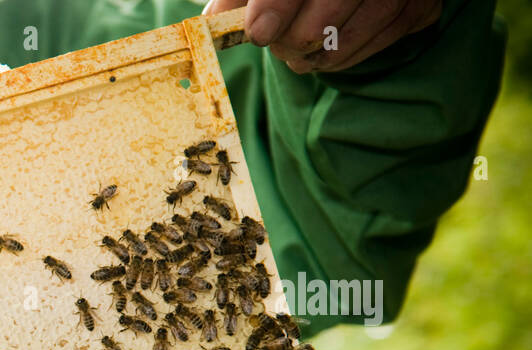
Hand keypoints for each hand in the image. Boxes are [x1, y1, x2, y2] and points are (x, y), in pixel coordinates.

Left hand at [204, 0, 443, 73]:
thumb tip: (213, 22)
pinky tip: (326, 48)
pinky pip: (376, 46)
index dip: (279, 4)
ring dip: (313, 56)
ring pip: (350, 36)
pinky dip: (341, 58)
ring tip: (296, 48)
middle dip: (292, 38)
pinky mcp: (423, 6)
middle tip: (275, 44)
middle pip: (329, 9)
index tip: (258, 31)